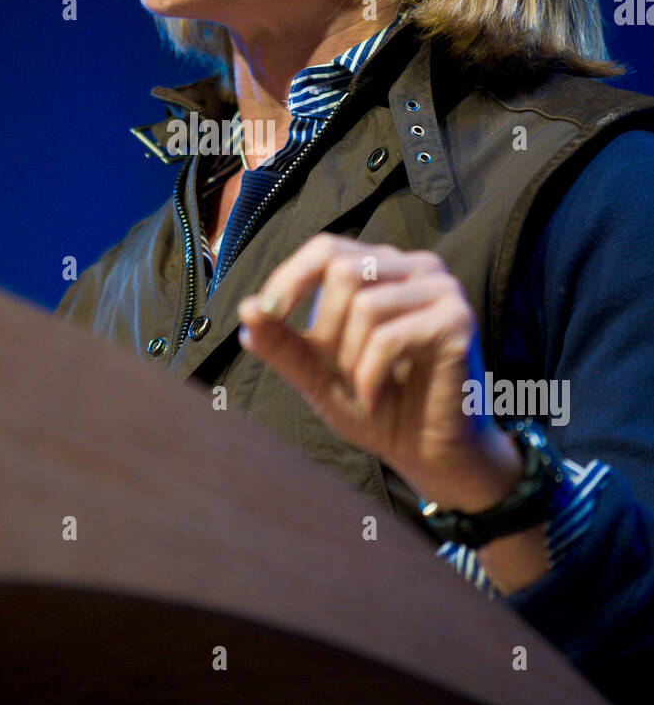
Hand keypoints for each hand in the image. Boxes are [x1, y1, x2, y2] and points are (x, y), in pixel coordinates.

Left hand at [237, 234, 520, 507]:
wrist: (429, 455)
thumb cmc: (377, 407)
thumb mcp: (317, 374)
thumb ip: (282, 343)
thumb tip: (245, 310)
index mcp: (383, 267)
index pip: (326, 248)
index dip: (290, 277)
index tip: (265, 313)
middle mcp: (416, 267)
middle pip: (342, 271)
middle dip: (326, 332)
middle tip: (337, 373)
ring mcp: (442, 290)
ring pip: (366, 305)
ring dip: (350, 360)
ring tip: (362, 389)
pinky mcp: (457, 321)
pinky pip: (391, 336)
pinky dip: (370, 375)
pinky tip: (375, 398)